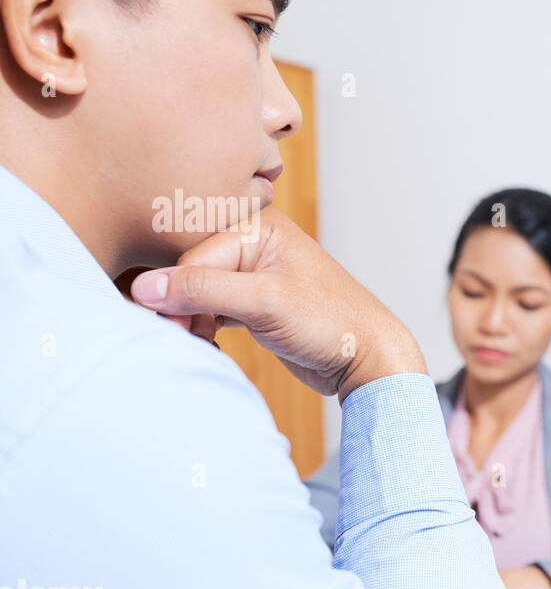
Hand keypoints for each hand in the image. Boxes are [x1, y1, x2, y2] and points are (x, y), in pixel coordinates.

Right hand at [130, 209, 425, 400]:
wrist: (370, 358)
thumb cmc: (331, 323)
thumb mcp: (265, 303)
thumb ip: (205, 290)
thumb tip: (144, 287)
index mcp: (260, 229)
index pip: (193, 256)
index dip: (174, 293)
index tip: (167, 328)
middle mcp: (256, 246)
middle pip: (192, 273)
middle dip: (181, 307)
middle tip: (180, 339)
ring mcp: (257, 276)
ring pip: (201, 293)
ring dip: (192, 320)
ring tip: (198, 344)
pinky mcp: (257, 305)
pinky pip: (214, 310)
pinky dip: (206, 328)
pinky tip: (210, 344)